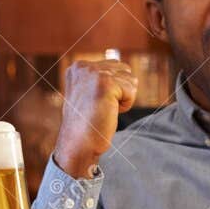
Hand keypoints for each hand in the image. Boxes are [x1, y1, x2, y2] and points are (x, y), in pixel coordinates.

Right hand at [52, 59, 136, 177]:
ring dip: (122, 98)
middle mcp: (84, 66)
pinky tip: (108, 112)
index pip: (114, 66)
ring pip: (130, 79)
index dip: (113, 88)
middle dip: (120, 90)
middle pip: (124, 69)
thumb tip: (129, 75)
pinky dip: (125, 105)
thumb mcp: (89, 94)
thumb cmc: (86, 123)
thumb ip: (102, 79)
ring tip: (104, 110)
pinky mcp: (106, 83)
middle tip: (101, 107)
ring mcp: (94, 73)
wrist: (79, 143)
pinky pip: (131, 91)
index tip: (94, 103)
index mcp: (78, 67)